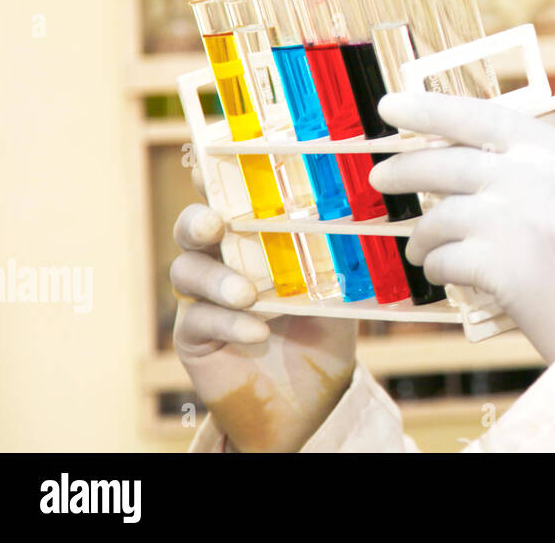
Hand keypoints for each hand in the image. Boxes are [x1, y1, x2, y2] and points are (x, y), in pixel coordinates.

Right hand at [170, 198, 356, 451]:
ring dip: (217, 279)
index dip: (218, 176)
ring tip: (247, 294)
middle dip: (198, 219)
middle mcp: (223, 257)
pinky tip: (255, 330)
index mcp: (255, 236)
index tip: (216, 160)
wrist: (310, 393)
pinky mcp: (194, 334)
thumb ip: (341, 256)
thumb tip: (367, 221)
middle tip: (215, 224)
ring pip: (187, 270)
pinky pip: (197, 319)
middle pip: (193, 226)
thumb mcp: (339, 287)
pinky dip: (227, 322)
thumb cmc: (323, 329)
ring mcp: (203, 295)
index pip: (231, 197)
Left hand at [370, 72, 554, 362]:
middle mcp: (537, 181)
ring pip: (439, 215)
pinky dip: (436, 266)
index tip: (389, 105)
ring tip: (419, 244)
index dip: (429, 108)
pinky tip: (442, 271)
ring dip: (420, 233)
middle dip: (403, 169)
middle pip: (448, 164)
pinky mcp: (500, 268)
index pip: (482, 117)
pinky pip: (443, 258)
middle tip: (381, 177)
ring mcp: (516, 224)